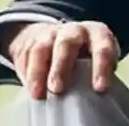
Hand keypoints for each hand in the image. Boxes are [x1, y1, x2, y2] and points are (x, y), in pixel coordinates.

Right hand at [4, 21, 119, 99]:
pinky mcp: (32, 41)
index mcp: (97, 34)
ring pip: (42, 48)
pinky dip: (27, 73)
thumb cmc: (85, 59)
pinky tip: (31, 88)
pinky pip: (26, 55)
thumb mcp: (97, 62)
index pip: (102, 48)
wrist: (58, 38)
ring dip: (38, 72)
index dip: (101, 66)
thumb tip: (92, 98)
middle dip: (61, 66)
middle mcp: (74, 30)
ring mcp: (51, 33)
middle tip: (57, 89)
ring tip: (38, 93)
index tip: (99, 88)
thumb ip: (95, 74)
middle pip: (67, 44)